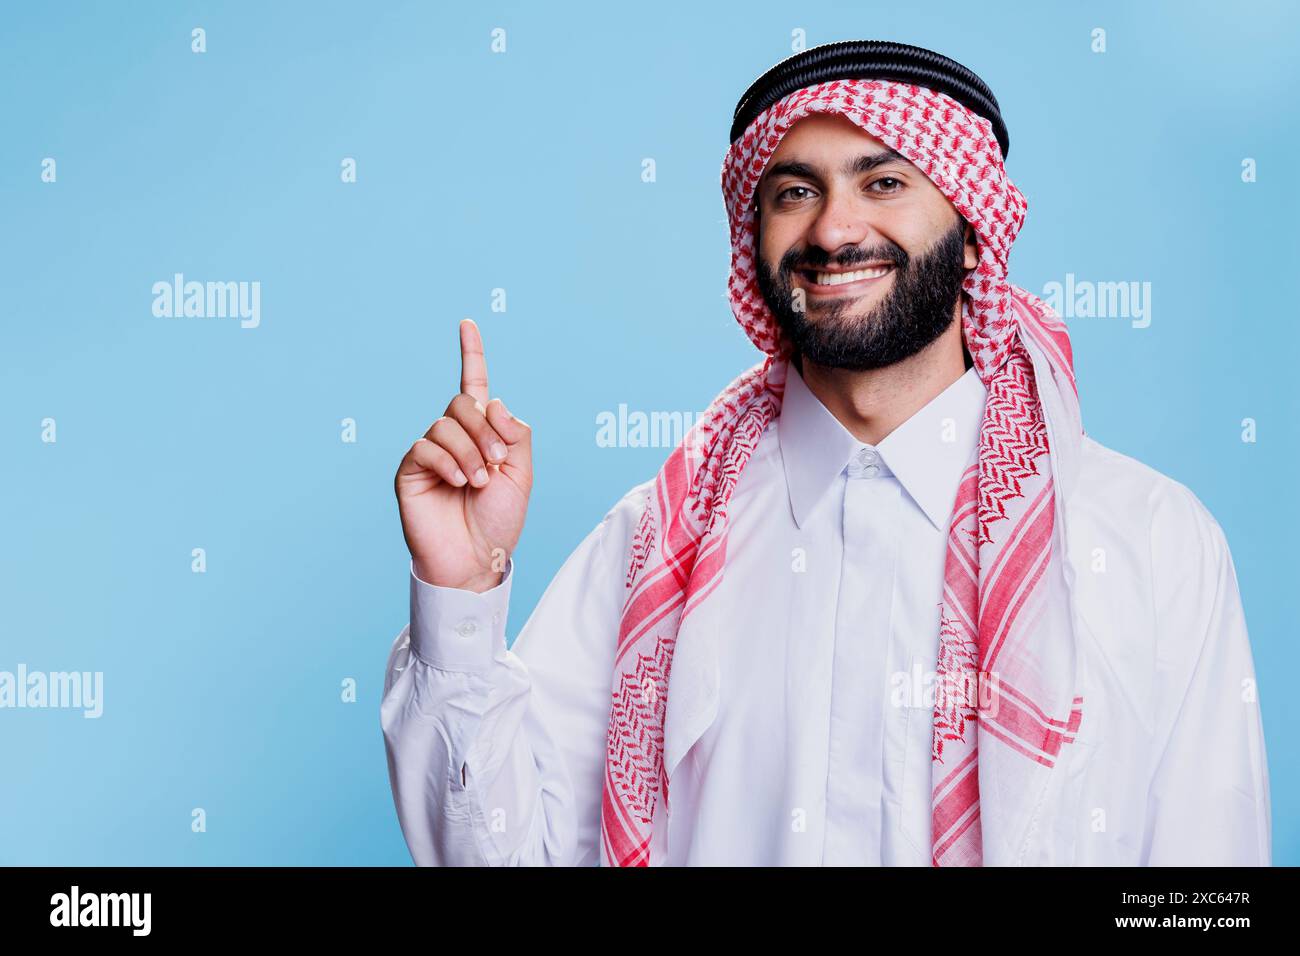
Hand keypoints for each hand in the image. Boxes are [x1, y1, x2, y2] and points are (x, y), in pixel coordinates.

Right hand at [395, 319, 532, 591]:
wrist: (476, 558)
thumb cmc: (499, 520)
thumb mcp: (521, 472)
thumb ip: (514, 432)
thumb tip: (490, 401)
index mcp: (482, 433)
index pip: (474, 385)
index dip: (471, 353)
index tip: (467, 323)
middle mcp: (453, 437)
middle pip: (463, 403)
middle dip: (485, 430)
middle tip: (497, 464)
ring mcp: (430, 452)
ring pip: (446, 425)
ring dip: (470, 452)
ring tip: (478, 482)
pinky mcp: (410, 470)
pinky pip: (426, 446)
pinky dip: (447, 462)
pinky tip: (458, 482)